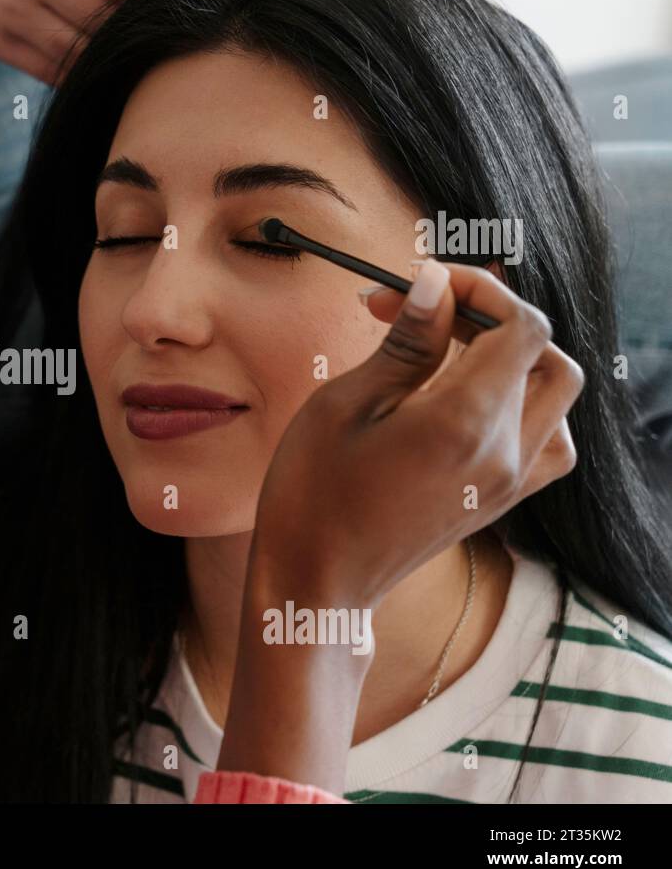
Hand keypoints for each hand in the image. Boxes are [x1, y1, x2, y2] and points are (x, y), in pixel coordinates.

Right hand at [251, 259, 582, 608]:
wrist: (316, 583)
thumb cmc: (313, 493)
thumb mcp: (344, 403)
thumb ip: (406, 342)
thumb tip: (438, 285)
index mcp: (466, 421)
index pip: (521, 326)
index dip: (482, 290)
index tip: (425, 284)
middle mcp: (504, 451)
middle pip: (543, 354)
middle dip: (492, 318)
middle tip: (426, 314)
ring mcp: (508, 482)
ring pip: (555, 395)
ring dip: (516, 359)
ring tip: (452, 354)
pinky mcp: (499, 501)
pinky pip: (549, 441)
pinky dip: (528, 406)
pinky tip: (475, 403)